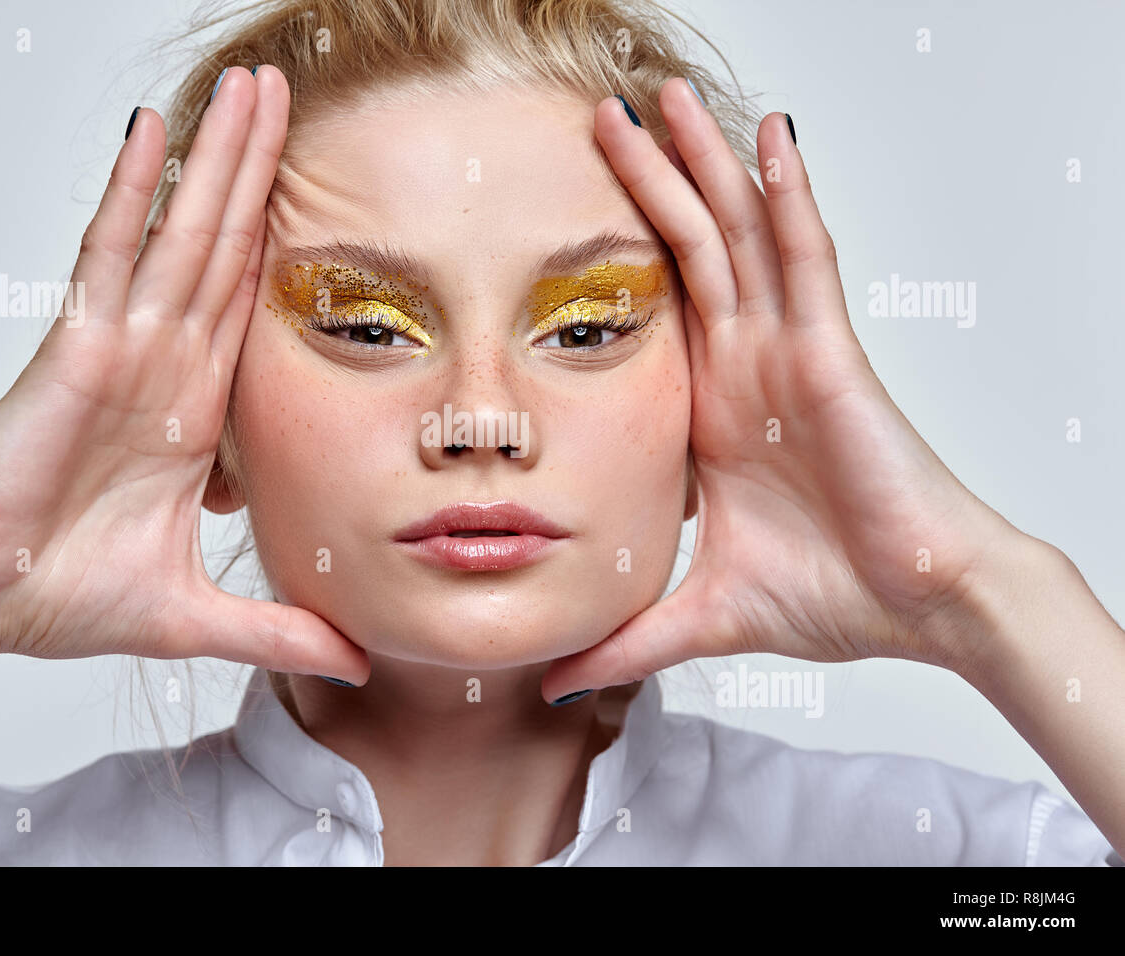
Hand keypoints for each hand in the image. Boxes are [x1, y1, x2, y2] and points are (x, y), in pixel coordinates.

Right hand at [0, 66, 368, 683]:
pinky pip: (108, 256)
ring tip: (251, 90)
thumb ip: (277, 632)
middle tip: (292, 92)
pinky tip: (155, 134)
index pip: (253, 307)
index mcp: (193, 412)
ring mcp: (121, 347)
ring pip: (181, 235)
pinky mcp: (75, 349)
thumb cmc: (57, 593)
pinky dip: (132, 194)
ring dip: (218, 161)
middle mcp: (163, 364)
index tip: (336, 193)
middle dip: (261, 171)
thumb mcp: (196, 614)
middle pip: (226, 248)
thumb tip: (354, 660)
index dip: (289, 245)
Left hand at [543, 79, 1016, 700]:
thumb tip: (556, 682)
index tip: (558, 213)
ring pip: (740, 237)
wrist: (917, 606)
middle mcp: (746, 368)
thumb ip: (627, 641)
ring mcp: (788, 353)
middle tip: (598, 117)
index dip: (614, 258)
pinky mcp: (831, 353)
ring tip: (669, 99)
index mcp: (710, 413)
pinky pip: (808, 260)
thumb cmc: (835, 594)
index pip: (655, 313)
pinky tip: (772, 140)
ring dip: (706, 165)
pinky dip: (790, 198)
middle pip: (689, 252)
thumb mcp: (700, 613)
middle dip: (647, 183)